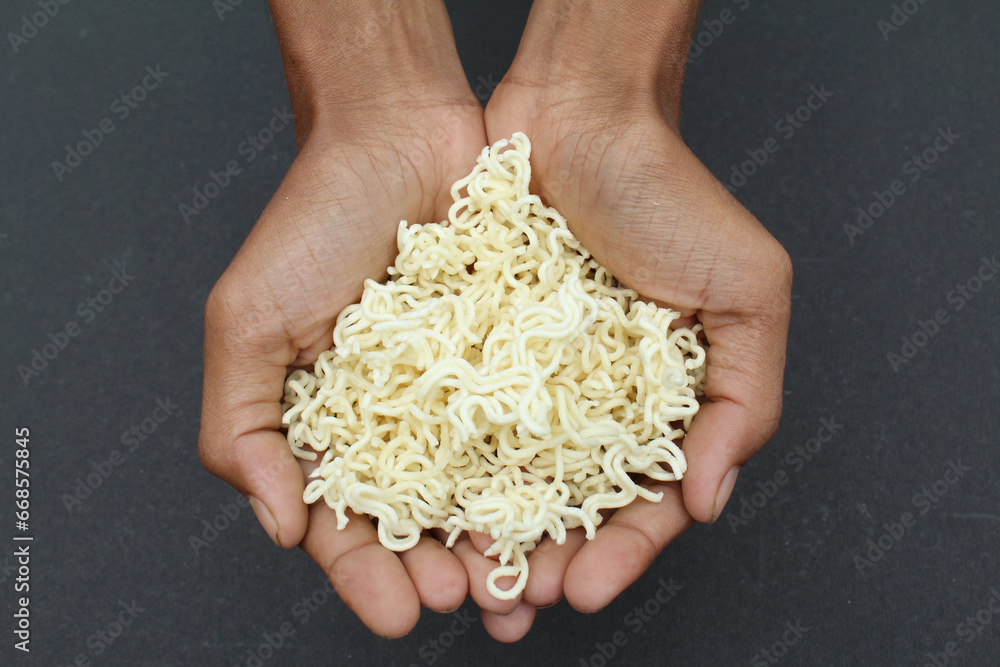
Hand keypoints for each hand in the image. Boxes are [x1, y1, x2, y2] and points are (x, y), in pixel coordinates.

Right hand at [198, 0, 489, 637]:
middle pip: (417, 522)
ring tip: (515, 580)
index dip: (364, 574)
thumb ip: (238, 428)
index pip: (340, 522)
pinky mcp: (512, 363)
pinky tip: (555, 513)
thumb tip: (281, 526)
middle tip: (468, 598)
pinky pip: (528, 430)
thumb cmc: (312, 220)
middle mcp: (396, 420)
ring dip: (495, 542)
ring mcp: (457, 395)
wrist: (400, 137)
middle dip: (438, 569)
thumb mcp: (247, 323)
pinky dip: (539, 477)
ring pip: (479, 490)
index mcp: (326, 423)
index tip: (398, 613)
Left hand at [476, 0, 792, 638]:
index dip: (624, 552)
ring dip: (493, 536)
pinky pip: (462, 422)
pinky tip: (432, 512)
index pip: (649, 500)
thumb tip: (709, 497)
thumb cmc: (672, 195)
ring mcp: (534, 380)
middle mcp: (596, 402)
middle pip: (573, 506)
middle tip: (518, 600)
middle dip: (550, 560)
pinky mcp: (478, 351)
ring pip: (511, 479)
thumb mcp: (750, 290)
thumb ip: (748, 397)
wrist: (577, 120)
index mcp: (666, 401)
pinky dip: (450, 470)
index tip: (585, 587)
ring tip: (469, 580)